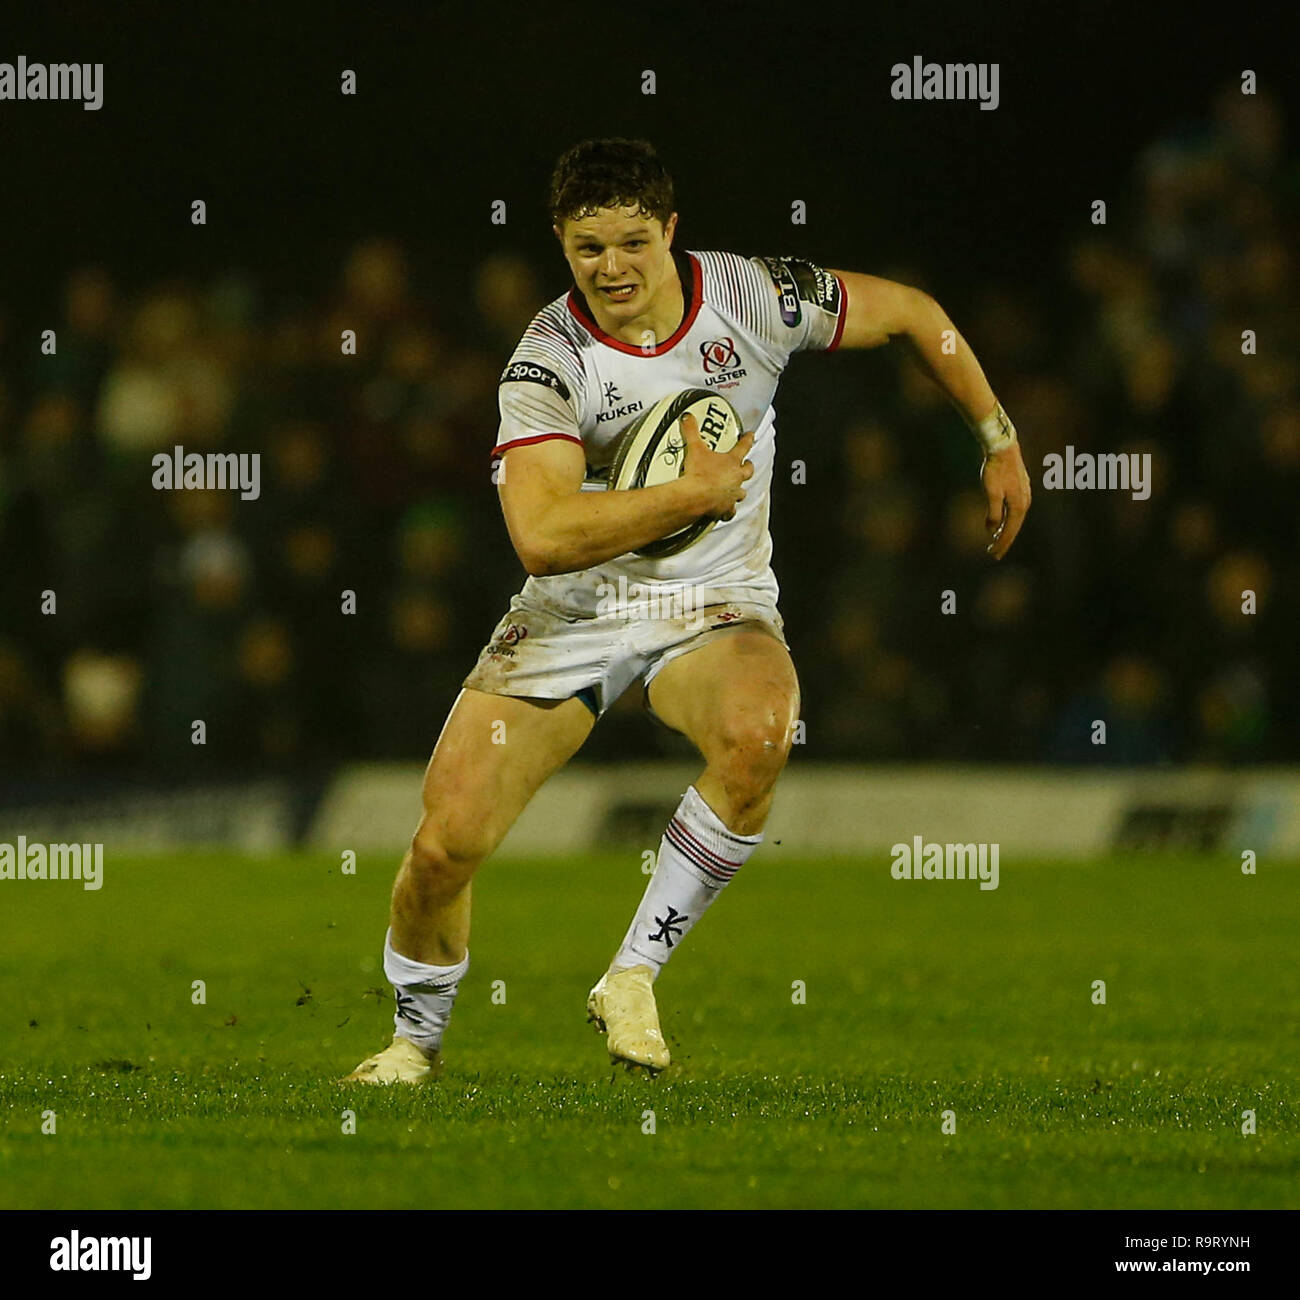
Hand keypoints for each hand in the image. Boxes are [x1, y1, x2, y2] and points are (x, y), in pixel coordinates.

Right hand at [680, 411, 754, 520]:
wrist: (696, 496)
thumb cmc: (699, 474)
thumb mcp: (695, 448)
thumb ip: (691, 431)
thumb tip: (688, 418)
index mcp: (732, 462)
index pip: (743, 447)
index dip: (747, 440)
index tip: (750, 436)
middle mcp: (736, 478)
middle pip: (747, 471)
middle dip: (747, 467)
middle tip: (746, 465)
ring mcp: (732, 494)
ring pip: (741, 492)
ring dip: (739, 490)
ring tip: (736, 490)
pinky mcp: (724, 508)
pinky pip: (729, 511)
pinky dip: (727, 511)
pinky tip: (724, 511)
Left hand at [981, 441, 1030, 558]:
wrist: (1003, 448)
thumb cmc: (996, 470)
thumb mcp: (992, 492)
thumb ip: (993, 512)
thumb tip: (992, 530)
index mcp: (1019, 505)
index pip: (1010, 530)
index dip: (1001, 543)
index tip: (993, 554)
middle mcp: (1025, 502)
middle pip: (1014, 527)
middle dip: (1004, 541)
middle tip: (994, 554)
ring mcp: (1025, 495)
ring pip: (1015, 519)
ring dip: (1006, 531)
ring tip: (996, 541)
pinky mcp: (1022, 488)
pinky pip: (1015, 510)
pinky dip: (1008, 519)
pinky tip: (1002, 522)